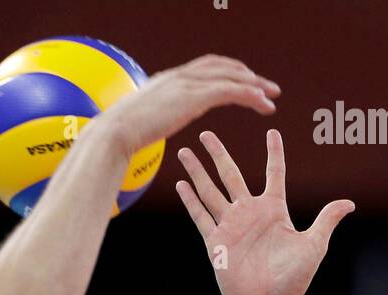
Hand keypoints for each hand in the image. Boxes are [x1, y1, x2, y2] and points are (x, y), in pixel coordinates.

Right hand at [97, 55, 277, 157]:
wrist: (115, 133)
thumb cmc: (121, 134)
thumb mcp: (140, 120)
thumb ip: (153, 116)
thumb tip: (150, 124)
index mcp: (170, 80)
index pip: (207, 68)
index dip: (228, 73)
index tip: (243, 83)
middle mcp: (182, 76)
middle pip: (224, 67)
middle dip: (248, 75)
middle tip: (267, 87)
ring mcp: (189, 84)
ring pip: (232, 76)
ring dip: (255, 84)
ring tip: (272, 96)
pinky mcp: (196, 97)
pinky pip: (232, 90)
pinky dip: (251, 95)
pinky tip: (264, 105)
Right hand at [176, 129, 353, 294]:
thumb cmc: (294, 278)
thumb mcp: (314, 245)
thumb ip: (326, 220)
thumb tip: (349, 203)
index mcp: (274, 210)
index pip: (275, 173)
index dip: (274, 153)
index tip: (273, 132)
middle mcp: (249, 213)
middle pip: (231, 174)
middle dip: (218, 154)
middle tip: (207, 133)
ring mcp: (231, 226)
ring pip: (210, 191)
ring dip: (198, 172)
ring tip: (186, 152)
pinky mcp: (216, 243)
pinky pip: (201, 217)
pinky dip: (190, 200)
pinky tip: (181, 184)